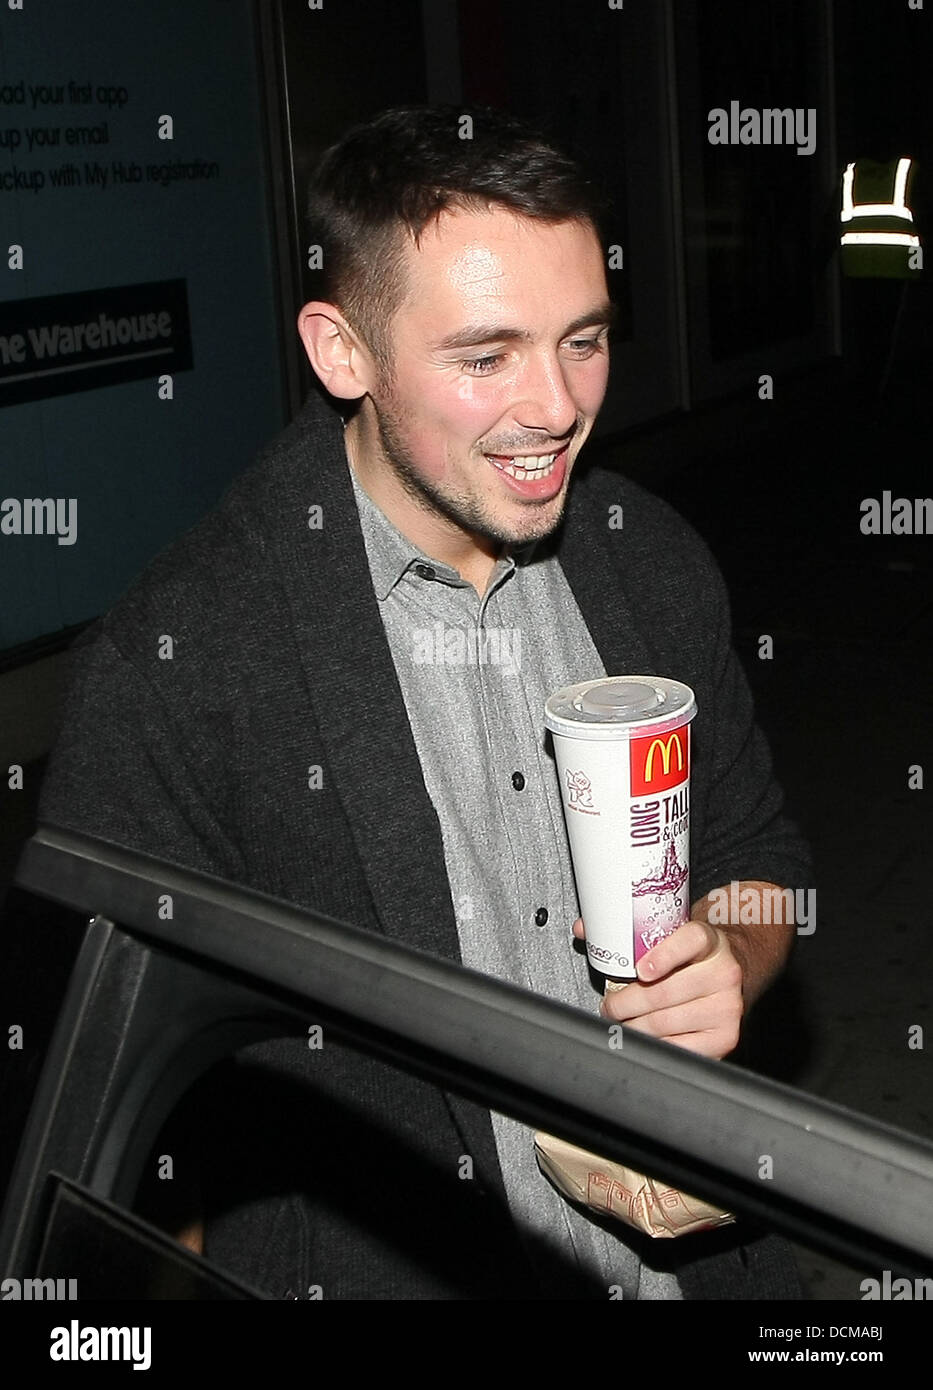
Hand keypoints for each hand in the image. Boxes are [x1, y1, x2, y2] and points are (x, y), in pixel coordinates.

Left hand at [572, 917, 743, 1058]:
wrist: (736, 971)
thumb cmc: (693, 956)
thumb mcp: (673, 934)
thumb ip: (630, 931)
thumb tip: (584, 929)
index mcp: (709, 940)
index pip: (690, 941)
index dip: (664, 956)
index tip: (640, 969)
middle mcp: (724, 972)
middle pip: (665, 992)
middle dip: (625, 1003)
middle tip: (609, 1006)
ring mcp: (727, 1007)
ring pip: (666, 1022)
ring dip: (634, 1025)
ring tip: (621, 1021)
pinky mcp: (725, 1036)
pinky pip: (679, 1047)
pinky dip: (654, 1043)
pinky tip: (643, 1036)